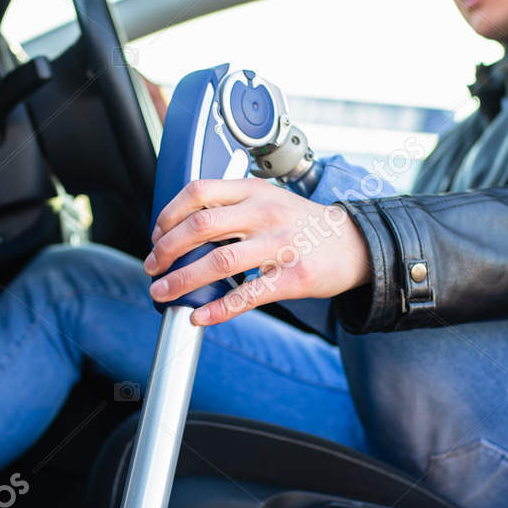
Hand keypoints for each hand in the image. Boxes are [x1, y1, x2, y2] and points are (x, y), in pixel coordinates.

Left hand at [144, 177, 371, 326]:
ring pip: (219, 262)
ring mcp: (281, 245)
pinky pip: (248, 294)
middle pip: (200, 227)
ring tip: (163, 292)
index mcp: (255, 191)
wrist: (355, 244)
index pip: (198, 192)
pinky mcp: (293, 278)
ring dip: (182, 281)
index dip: (168, 215)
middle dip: (166, 250)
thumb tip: (182, 230)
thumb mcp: (269, 200)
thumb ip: (232, 207)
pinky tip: (200, 316)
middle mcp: (265, 213)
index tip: (156, 235)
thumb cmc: (304, 226)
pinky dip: (218, 309)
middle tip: (153, 267)